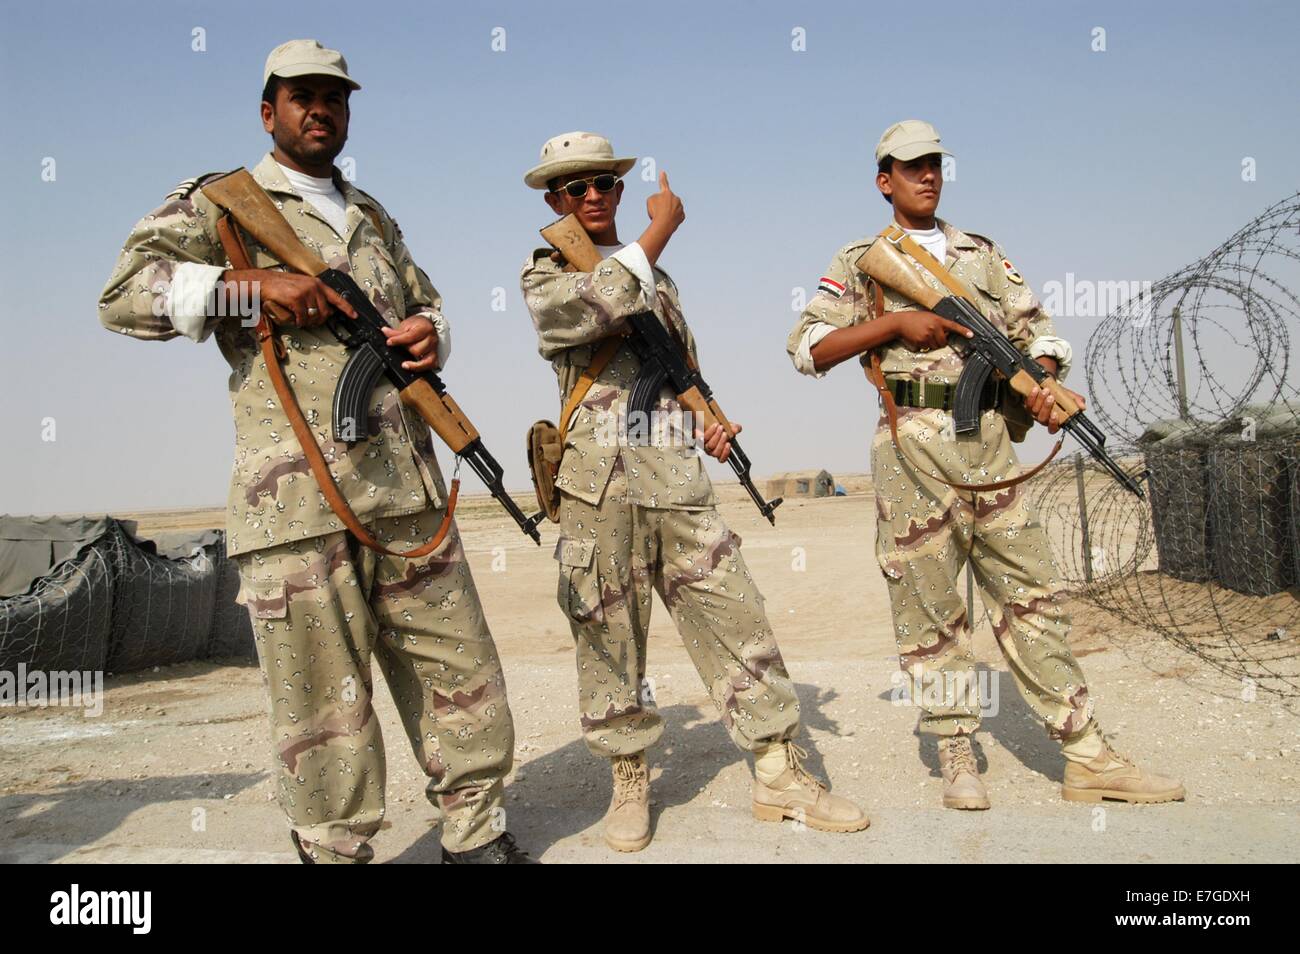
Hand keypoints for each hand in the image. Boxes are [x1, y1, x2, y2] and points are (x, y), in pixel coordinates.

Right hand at [223, 268, 356, 327]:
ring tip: (298, 317)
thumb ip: (314, 296)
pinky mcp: (297, 299)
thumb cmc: (281, 287)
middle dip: (318, 320)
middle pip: (325, 312)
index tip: (354, 315)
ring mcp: (306, 292)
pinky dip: (298, 322)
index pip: (337, 297)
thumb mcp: (302, 287)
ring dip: (306, 322)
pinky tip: (293, 318)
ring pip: (314, 317)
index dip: (347, 308)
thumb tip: (325, 312)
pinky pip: (302, 318)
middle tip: (308, 321)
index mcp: (317, 284)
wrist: (264, 282)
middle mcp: (314, 287)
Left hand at [381, 315, 439, 370]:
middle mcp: (431, 339)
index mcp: (424, 328)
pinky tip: (411, 366)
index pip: (410, 336)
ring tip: (406, 354)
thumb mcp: (406, 325)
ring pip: (421, 359)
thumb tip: (385, 332)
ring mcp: (433, 349)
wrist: (428, 325)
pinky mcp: (434, 357)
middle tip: (401, 346)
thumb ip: (396, 331)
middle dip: (406, 349)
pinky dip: (419, 367)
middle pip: (416, 350)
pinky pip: (429, 366)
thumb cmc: (418, 325)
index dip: (398, 340)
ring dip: (412, 358)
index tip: (389, 342)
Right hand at [645, 172, 684, 229]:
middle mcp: (675, 198)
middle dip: (663, 205)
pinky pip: (676, 216)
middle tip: (658, 212)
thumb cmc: (655, 212)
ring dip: (668, 212)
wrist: (663, 225)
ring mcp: (680, 207)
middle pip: (667, 200)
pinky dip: (672, 218)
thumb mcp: (650, 201)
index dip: (662, 177)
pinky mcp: (682, 216)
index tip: (663, 172)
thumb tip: (662, 200)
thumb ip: (656, 197)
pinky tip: (668, 221)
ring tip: (663, 217)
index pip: (663, 183)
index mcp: (667, 193)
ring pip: (673, 208)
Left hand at [698, 421, 740, 462]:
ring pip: (710, 446)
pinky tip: (714, 426)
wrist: (707, 422)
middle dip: (722, 442)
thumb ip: (734, 429)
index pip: (722, 459)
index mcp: (720, 451)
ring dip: (716, 436)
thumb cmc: (718, 428)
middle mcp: (711, 450)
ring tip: (720, 427)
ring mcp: (705, 445)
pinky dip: (710, 431)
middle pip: (716, 453)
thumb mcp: (729, 428)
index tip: (729, 444)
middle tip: (725, 433)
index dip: (725, 454)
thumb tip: (736, 429)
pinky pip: (703, 438)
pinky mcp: (699, 439)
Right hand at [892, 310, 972, 351]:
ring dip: (932, 344)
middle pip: (944, 341)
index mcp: (938, 320)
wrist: (901, 322)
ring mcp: (928, 335)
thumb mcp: (929, 317)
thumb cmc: (915, 318)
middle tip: (934, 335)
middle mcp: (934, 328)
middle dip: (940, 341)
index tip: (971, 334)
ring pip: (936, 346)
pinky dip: (924, 345)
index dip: (963, 331)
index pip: (953, 326)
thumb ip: (939, 323)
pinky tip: (919, 338)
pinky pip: (927, 348)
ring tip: (924, 335)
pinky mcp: (921, 342)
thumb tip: (947, 333)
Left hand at [1025, 380, 1085, 433]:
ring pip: (1035, 411)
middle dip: (1047, 407)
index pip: (1052, 429)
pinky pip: (1028, 403)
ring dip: (1040, 400)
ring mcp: (1035, 413)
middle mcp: (1044, 419)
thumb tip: (1083, 407)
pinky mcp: (1028, 406)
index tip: (1055, 414)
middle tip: (1051, 397)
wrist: (1049, 386)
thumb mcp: (1070, 397)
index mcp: (1055, 421)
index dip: (1053, 423)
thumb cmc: (1060, 395)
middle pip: (1043, 419)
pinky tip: (1035, 389)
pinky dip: (1032, 396)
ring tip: (1046, 391)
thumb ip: (1077, 402)